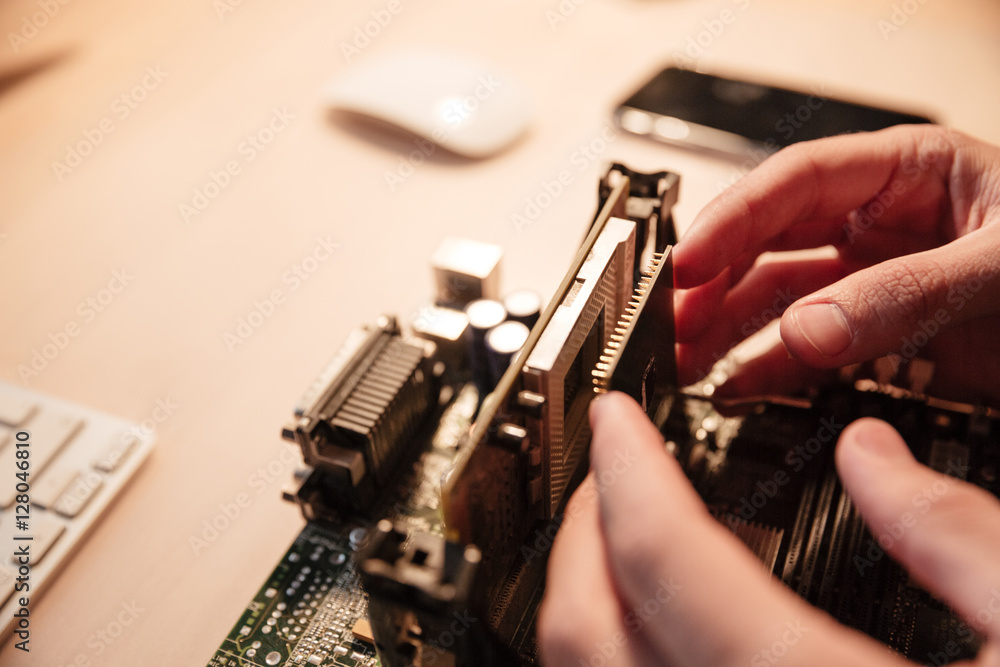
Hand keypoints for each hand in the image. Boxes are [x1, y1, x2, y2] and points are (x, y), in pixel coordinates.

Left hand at [538, 392, 999, 666]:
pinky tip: (663, 619)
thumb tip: (878, 458)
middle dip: (581, 528)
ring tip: (626, 532)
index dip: (625, 466)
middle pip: (584, 622)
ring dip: (588, 590)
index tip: (615, 417)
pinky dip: (616, 646)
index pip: (658, 553)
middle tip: (613, 470)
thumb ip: (957, 534)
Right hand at [672, 125, 999, 403]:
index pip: (796, 182)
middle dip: (712, 282)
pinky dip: (769, 375)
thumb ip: (910, 292)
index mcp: (907, 173)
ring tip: (686, 362)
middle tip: (673, 320)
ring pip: (776, 303)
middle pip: (768, 243)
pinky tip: (735, 388)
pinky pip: (808, 356)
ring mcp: (873, 287)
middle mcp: (878, 227)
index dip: (732, 219)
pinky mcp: (880, 343)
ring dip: (725, 333)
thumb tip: (812, 327)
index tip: (687, 262)